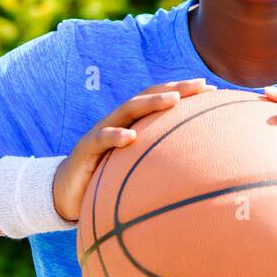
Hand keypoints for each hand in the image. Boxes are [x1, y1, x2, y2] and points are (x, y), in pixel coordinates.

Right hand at [53, 78, 216, 221]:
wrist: (66, 191)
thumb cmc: (106, 176)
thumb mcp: (135, 165)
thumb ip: (158, 158)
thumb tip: (196, 166)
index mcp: (132, 122)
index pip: (159, 99)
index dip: (183, 91)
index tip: (211, 88)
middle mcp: (118, 121)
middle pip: (148, 97)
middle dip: (175, 88)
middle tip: (200, 85)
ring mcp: (101, 132)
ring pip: (127, 111)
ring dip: (151, 103)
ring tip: (173, 100)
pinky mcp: (86, 149)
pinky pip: (100, 139)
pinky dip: (115, 135)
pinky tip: (131, 137)